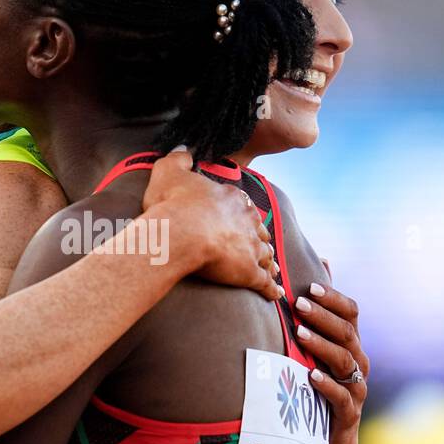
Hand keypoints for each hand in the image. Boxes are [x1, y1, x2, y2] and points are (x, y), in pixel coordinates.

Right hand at [142, 148, 281, 300]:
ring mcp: (251, 247)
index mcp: (231, 199)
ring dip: (270, 263)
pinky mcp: (249, 272)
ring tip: (273, 270)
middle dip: (259, 238)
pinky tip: (275, 294)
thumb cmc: (172, 204)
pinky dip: (271, 289)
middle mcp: (247, 221)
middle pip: (259, 230)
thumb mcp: (169, 171)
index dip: (242, 214)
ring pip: (266, 256)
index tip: (241, 220)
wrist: (180, 233)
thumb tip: (183, 149)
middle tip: (260, 246)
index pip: (242, 205)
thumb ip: (177, 159)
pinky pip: (265, 283)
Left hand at [294, 258, 368, 443]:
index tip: (309, 288)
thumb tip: (324, 260)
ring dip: (322, 345)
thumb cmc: (320, 387)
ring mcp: (356, 389)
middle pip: (347, 333)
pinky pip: (341, 397)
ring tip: (300, 334)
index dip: (333, 299)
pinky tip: (311, 375)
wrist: (326, 443)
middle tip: (298, 305)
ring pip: (345, 361)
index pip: (351, 313)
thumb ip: (322, 309)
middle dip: (323, 317)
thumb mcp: (319, 349)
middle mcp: (358, 363)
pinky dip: (327, 385)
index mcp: (352, 344)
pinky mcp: (347, 415)